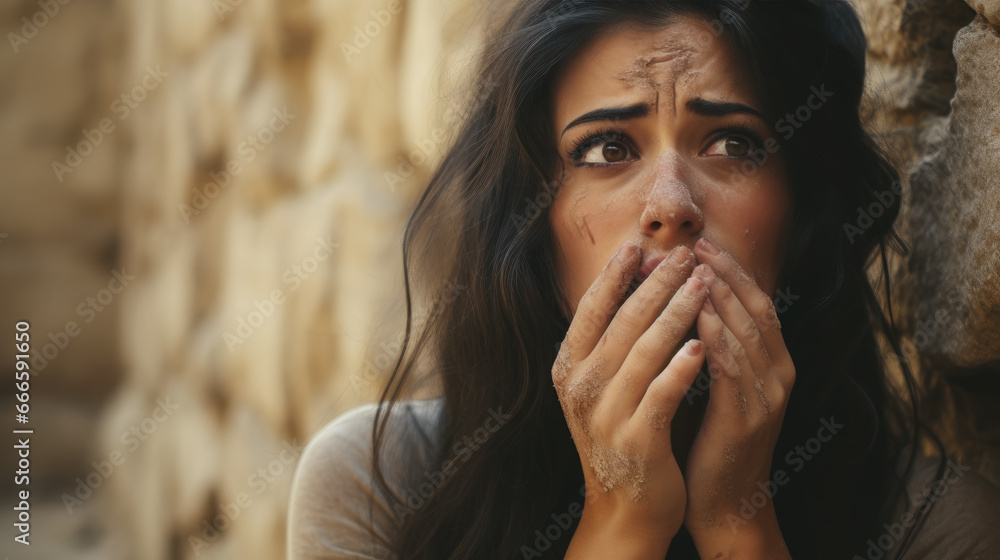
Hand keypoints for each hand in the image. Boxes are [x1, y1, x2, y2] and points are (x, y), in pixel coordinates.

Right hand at [551, 240, 712, 536]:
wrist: (627, 506)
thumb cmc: (622, 435)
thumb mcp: (600, 387)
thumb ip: (610, 343)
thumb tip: (633, 284)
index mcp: (569, 368)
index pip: (590, 311)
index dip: (613, 276)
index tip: (637, 245)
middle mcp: (582, 388)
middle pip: (622, 323)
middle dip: (655, 284)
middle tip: (683, 256)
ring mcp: (607, 414)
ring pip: (645, 350)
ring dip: (677, 312)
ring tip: (702, 284)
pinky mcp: (638, 439)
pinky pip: (662, 394)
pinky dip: (682, 367)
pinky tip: (703, 344)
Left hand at [682, 237, 795, 554]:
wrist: (724, 504)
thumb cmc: (711, 440)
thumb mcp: (716, 385)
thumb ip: (711, 347)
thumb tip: (686, 301)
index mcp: (774, 364)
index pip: (756, 303)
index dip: (731, 270)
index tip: (701, 243)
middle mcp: (778, 375)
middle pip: (755, 309)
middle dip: (724, 273)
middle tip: (693, 243)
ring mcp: (767, 397)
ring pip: (745, 333)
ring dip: (718, 297)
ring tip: (691, 267)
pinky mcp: (746, 419)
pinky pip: (732, 370)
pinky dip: (716, 339)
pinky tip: (697, 316)